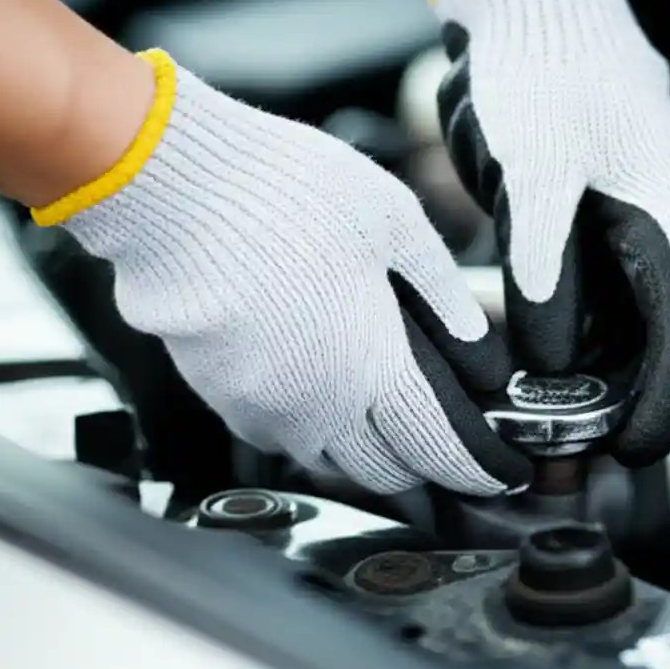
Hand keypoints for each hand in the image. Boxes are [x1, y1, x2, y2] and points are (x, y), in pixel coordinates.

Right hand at [52, 51, 530, 494]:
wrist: (172, 189)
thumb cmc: (287, 192)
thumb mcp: (394, 221)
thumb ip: (442, 289)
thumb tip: (477, 340)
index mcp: (374, 367)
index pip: (437, 449)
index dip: (474, 471)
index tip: (497, 478)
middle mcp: (317, 406)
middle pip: (382, 472)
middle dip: (421, 471)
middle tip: (443, 454)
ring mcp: (260, 406)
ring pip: (325, 460)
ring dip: (360, 454)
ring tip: (381, 425)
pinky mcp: (214, 393)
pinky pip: (272, 434)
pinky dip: (305, 428)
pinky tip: (314, 392)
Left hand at [431, 0, 669, 466]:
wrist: (540, 5)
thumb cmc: (546, 65)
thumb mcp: (537, 172)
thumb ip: (543, 264)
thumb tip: (549, 348)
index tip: (644, 446)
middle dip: (662, 390)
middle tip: (618, 443)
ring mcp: (652, 209)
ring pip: (661, 307)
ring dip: (634, 361)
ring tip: (588, 411)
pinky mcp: (622, 204)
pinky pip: (630, 281)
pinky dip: (610, 325)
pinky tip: (573, 351)